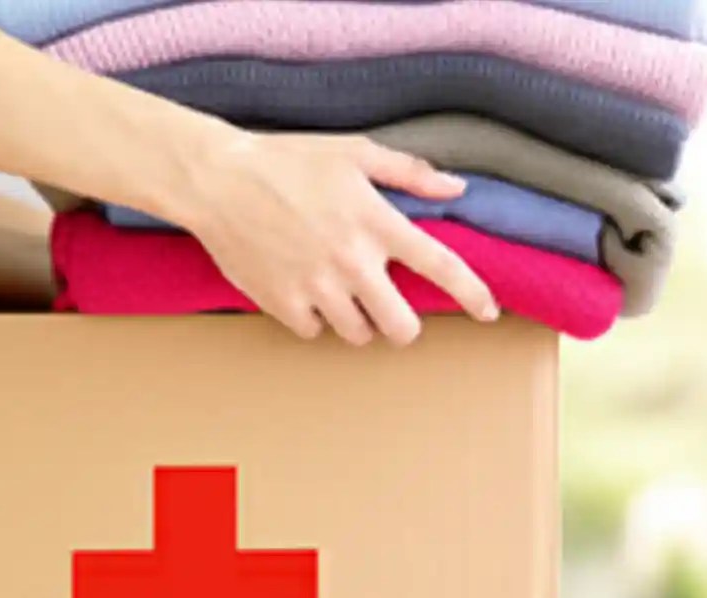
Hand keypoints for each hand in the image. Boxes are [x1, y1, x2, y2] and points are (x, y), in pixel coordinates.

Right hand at [169, 128, 499, 345]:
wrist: (217, 179)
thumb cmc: (288, 160)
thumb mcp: (353, 153)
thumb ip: (409, 172)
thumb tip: (457, 187)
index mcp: (376, 222)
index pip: (440, 266)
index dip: (472, 293)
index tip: (489, 311)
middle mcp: (352, 261)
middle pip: (402, 328)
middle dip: (403, 326)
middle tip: (391, 312)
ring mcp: (317, 286)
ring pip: (359, 335)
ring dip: (358, 322)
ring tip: (340, 293)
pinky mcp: (282, 303)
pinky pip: (315, 332)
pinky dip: (315, 319)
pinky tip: (304, 291)